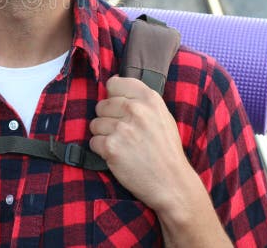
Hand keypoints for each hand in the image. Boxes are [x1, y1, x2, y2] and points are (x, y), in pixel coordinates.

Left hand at [89, 76, 195, 213]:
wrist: (173, 183)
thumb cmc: (166, 150)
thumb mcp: (162, 116)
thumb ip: (140, 100)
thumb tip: (112, 84)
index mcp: (149, 98)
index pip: (114, 83)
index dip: (113, 96)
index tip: (119, 108)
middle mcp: (135, 110)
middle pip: (101, 105)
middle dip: (107, 119)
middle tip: (124, 134)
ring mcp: (122, 128)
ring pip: (95, 124)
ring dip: (103, 135)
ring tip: (122, 145)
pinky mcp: (111, 147)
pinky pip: (93, 142)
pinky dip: (101, 150)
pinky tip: (118, 156)